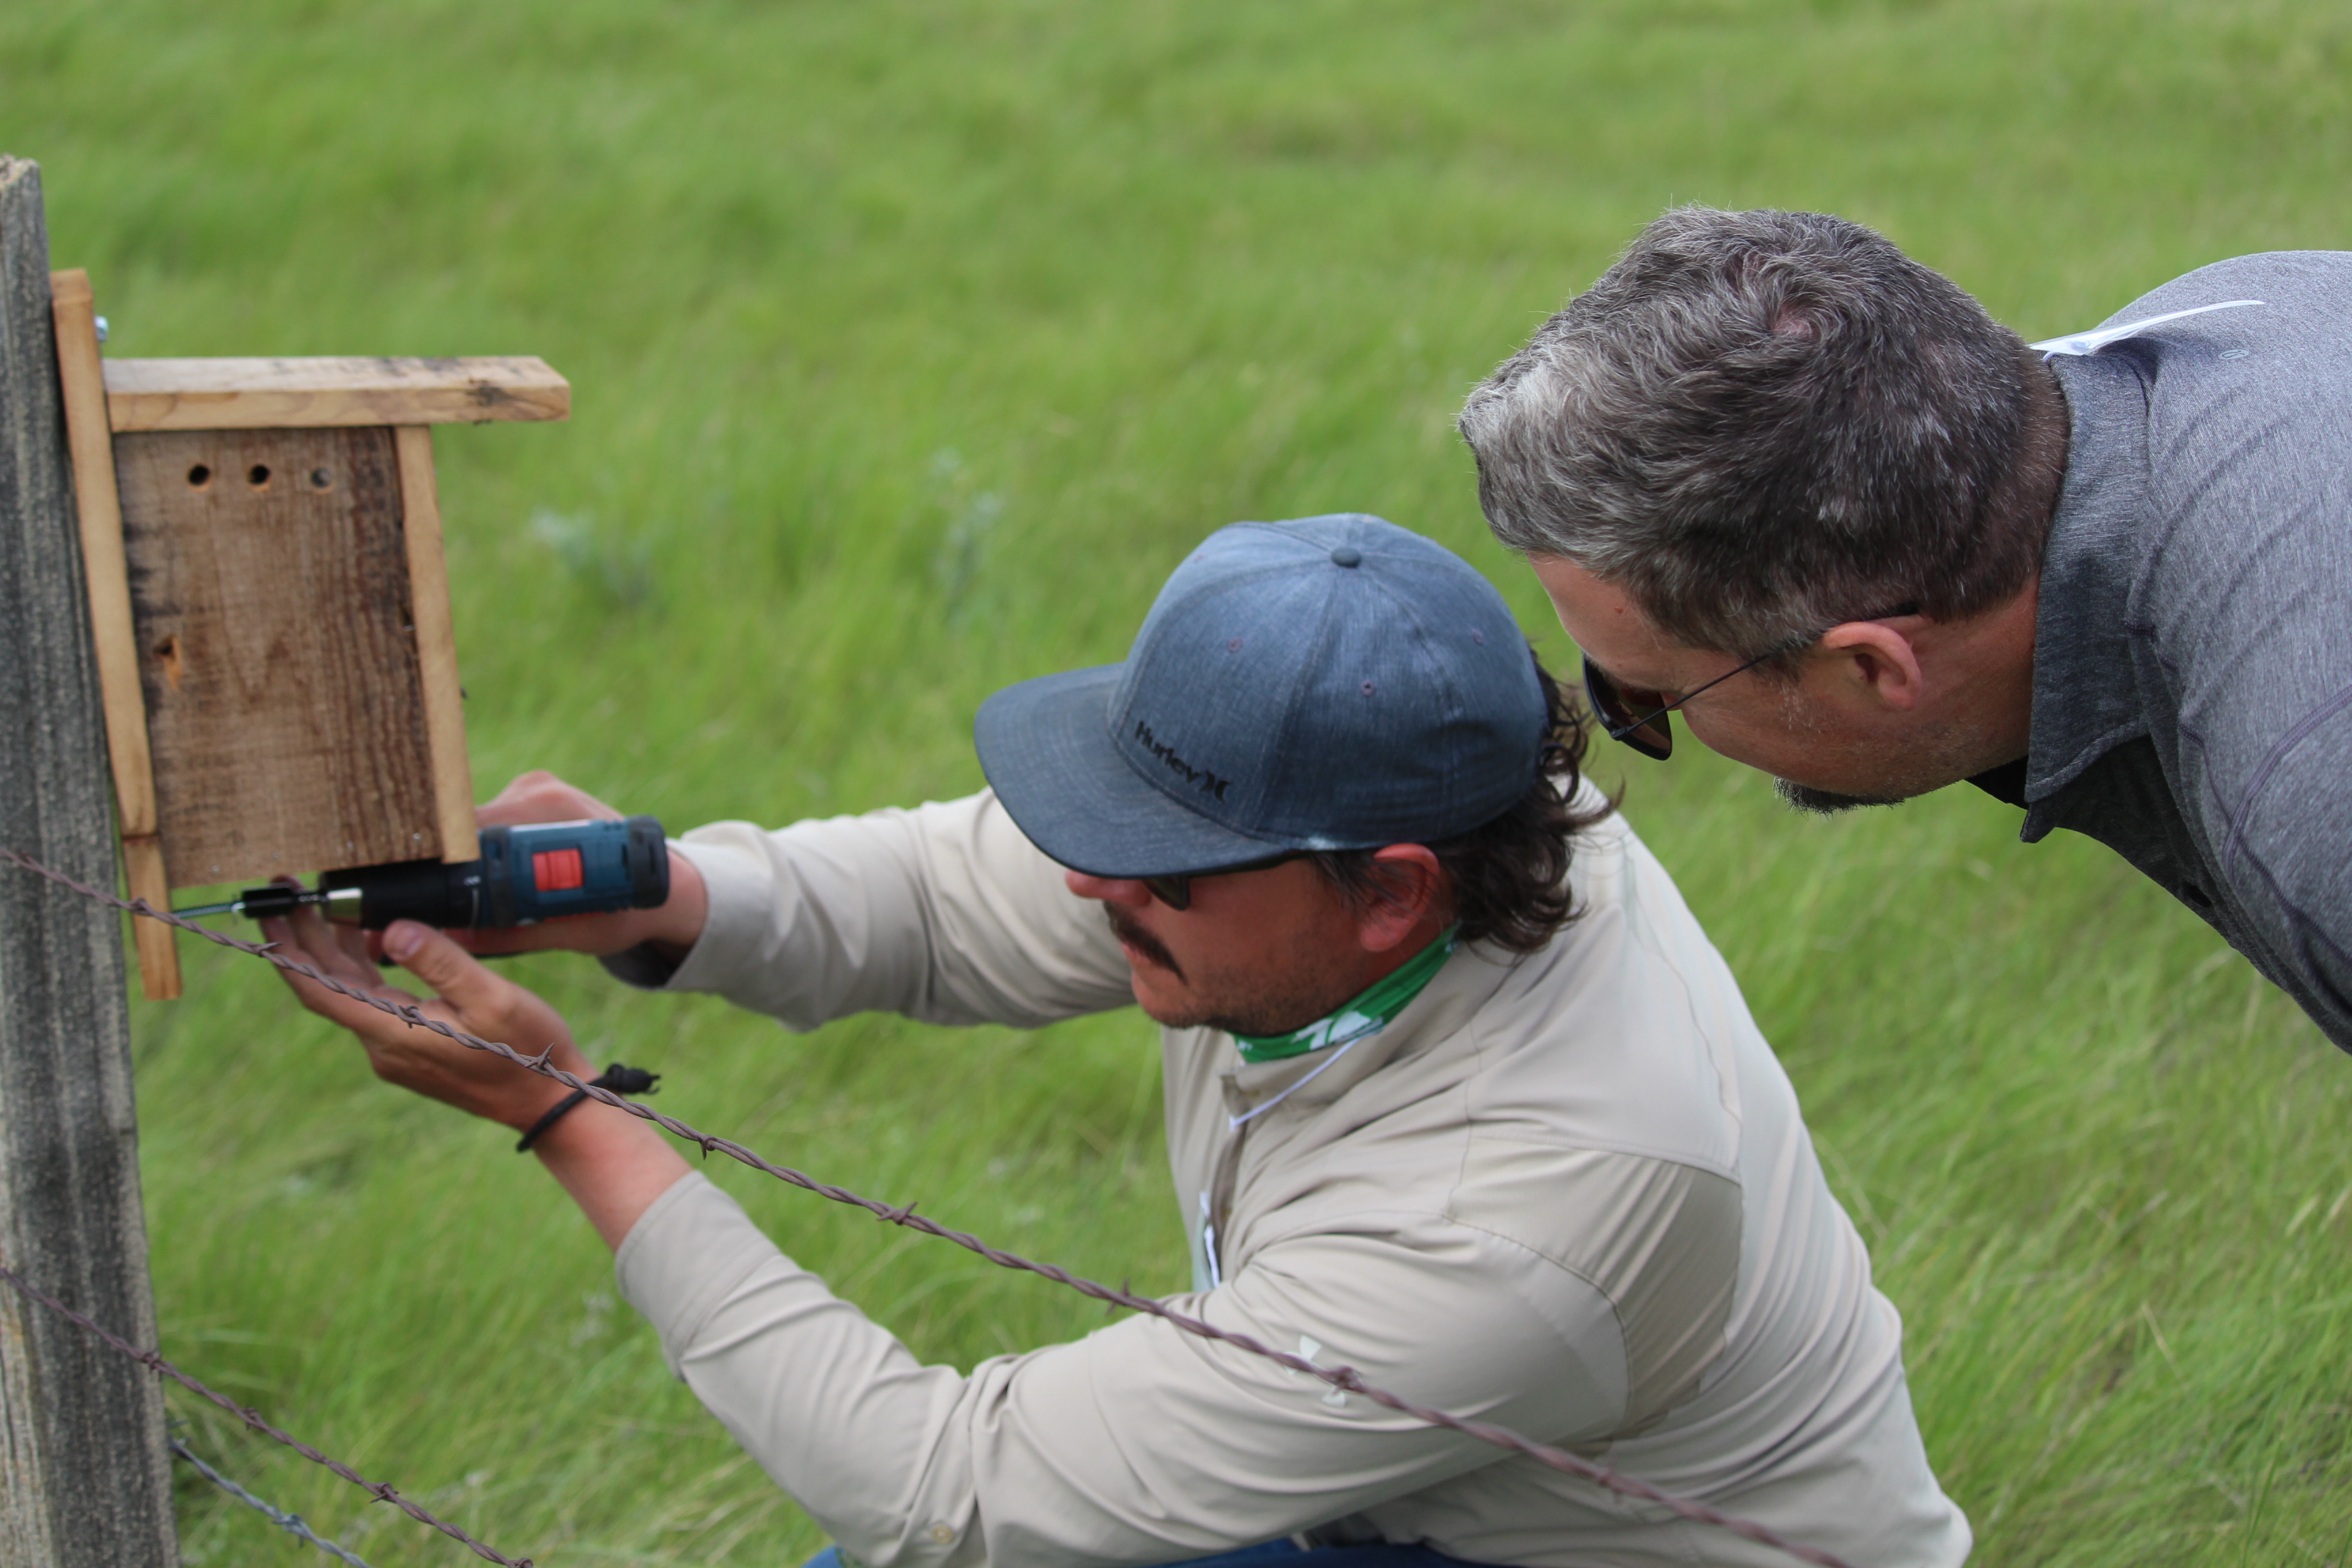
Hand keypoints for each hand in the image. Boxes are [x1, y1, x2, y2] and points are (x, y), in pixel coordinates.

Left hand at [267, 902, 694, 1249]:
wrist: (549, 1101)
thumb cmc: (527, 1049)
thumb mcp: (492, 998)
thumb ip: (440, 962)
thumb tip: (390, 929)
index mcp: (393, 1032)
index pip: (319, 989)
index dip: (287, 948)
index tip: (271, 908)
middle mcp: (383, 1046)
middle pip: (328, 987)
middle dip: (304, 938)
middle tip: (290, 892)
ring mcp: (395, 1051)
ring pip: (350, 994)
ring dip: (333, 951)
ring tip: (323, 905)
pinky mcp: (411, 1050)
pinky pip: (373, 1003)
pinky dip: (362, 969)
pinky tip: (368, 942)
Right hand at [446, 769, 709, 958]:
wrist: (661, 882)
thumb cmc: (625, 908)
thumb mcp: (574, 929)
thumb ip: (515, 934)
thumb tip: (455, 941)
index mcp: (551, 812)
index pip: (473, 829)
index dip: (446, 858)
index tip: (430, 887)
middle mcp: (540, 789)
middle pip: (470, 823)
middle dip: (455, 860)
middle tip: (444, 898)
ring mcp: (537, 786)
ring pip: (479, 823)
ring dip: (474, 856)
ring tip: (477, 889)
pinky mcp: (535, 793)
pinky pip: (495, 821)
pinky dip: (489, 848)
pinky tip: (495, 873)